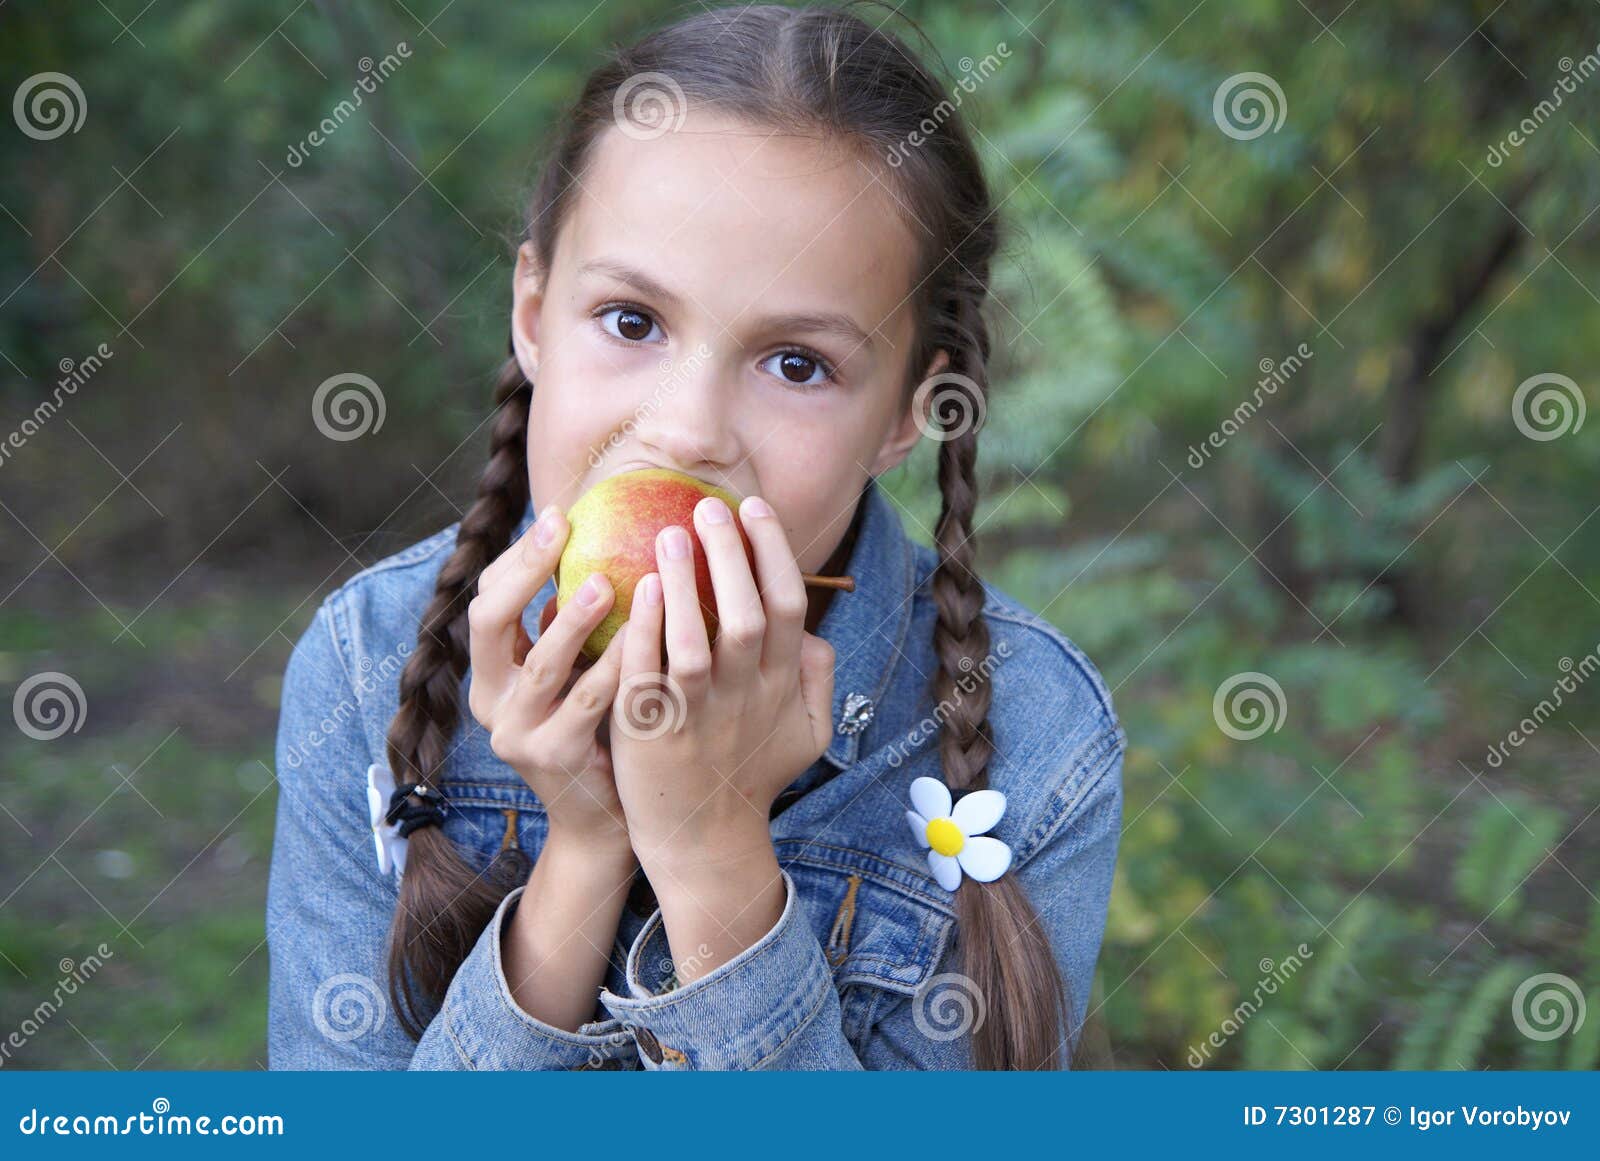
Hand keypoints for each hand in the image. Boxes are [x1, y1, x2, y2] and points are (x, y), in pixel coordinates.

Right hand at [466, 504, 633, 849]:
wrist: (604, 820)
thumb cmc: (602, 726)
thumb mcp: (581, 668)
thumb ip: (578, 621)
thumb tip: (606, 536)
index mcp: (493, 670)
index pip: (489, 597)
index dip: (518, 554)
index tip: (558, 513)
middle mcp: (490, 699)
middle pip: (488, 621)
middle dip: (524, 569)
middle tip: (561, 527)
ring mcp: (514, 732)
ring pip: (537, 664)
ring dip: (571, 619)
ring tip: (603, 581)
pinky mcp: (550, 758)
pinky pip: (585, 703)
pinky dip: (613, 666)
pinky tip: (644, 638)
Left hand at [607, 494, 835, 875]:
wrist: (704, 841)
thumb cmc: (753, 774)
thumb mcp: (808, 732)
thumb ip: (816, 677)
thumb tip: (811, 628)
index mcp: (780, 685)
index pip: (786, 605)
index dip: (773, 551)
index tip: (754, 506)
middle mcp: (743, 696)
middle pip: (746, 615)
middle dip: (731, 555)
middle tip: (708, 507)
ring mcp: (696, 715)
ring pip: (694, 641)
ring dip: (684, 585)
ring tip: (670, 534)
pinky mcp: (650, 732)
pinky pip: (646, 674)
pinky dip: (644, 631)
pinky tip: (637, 589)